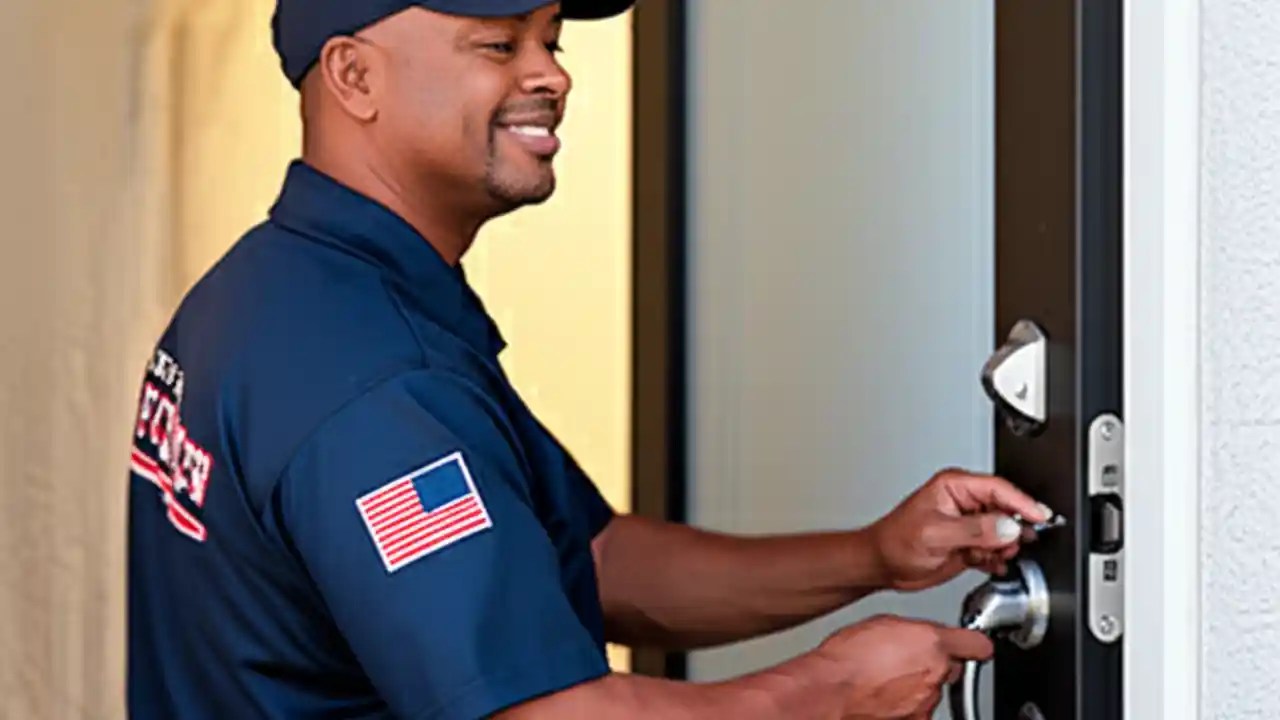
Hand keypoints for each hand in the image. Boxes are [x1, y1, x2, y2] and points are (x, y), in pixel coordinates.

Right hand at [816, 614, 992, 718]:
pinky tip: (880, 697)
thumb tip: (918, 635)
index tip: (972, 645)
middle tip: (902, 661)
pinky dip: (903, 707)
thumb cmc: (846, 659)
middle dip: (931, 665)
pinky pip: (916, 712)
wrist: (828, 693)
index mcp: (932, 644)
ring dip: (913, 687)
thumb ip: (911, 631)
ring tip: (882, 680)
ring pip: (930, 692)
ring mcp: (926, 704)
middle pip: (948, 669)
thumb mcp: (880, 624)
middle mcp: (936, 675)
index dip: (972, 644)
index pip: (976, 644)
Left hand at [867, 468, 1048, 591]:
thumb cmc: (895, 542)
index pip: (999, 488)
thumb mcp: (935, 534)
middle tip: (1015, 544)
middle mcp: (965, 502)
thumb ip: (974, 530)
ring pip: (1005, 531)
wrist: (882, 565)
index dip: (1022, 503)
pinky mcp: (970, 543)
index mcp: (955, 487)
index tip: (1040, 517)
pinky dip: (997, 558)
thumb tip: (1007, 528)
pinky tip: (990, 564)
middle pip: (1007, 509)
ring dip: (1006, 546)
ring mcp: (969, 523)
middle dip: (1015, 528)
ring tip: (995, 556)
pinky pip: (996, 548)